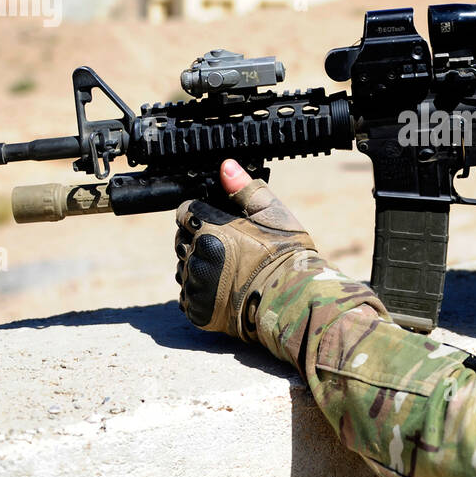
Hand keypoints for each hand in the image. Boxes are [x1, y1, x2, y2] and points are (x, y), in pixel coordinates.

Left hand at [175, 160, 316, 339]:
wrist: (293, 301)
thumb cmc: (287, 255)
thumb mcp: (273, 214)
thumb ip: (245, 189)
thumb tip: (225, 166)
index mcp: (211, 230)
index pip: (185, 211)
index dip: (201, 213)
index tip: (217, 221)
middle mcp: (197, 257)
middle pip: (182, 239)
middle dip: (198, 239)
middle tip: (229, 247)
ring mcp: (195, 286)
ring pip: (183, 268)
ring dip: (199, 266)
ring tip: (230, 270)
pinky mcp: (197, 311)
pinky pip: (188, 295)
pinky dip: (201, 292)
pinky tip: (225, 289)